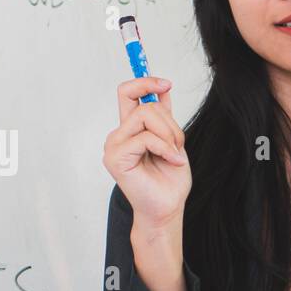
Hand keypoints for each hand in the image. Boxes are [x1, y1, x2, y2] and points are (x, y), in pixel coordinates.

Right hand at [102, 76, 190, 230]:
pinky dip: (165, 147)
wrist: (167, 208)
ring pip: (145, 116)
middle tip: (177, 144)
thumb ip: (164, 116)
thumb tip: (163, 88)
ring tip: (174, 154)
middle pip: (143, 105)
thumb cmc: (168, 180)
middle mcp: (118, 136)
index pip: (127, 93)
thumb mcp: (172, 139)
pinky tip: (172, 161)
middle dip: (169, 121)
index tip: (166, 84)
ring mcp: (113, 146)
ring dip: (169, 134)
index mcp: (129, 130)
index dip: (145, 82)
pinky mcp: (115, 158)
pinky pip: (145, 138)